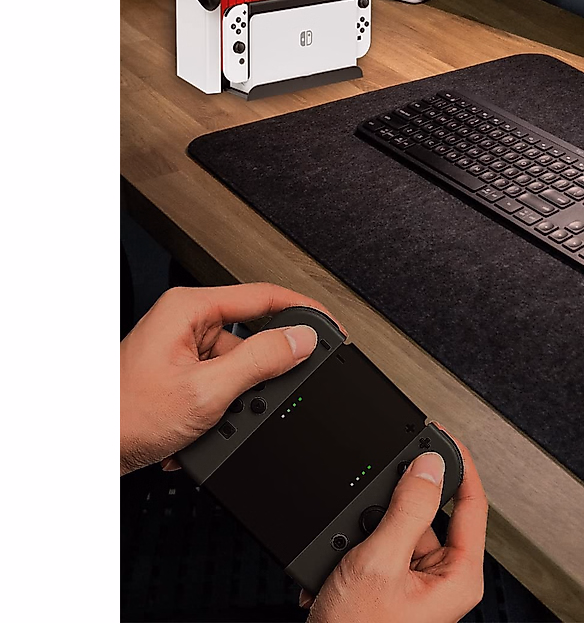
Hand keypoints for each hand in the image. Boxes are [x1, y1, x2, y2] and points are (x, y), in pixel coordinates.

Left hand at [120, 282, 335, 474]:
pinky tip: (199, 428)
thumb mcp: (207, 391)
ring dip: (232, 400)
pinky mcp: (177, 374)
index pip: (265, 296)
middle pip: (252, 336)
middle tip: (268, 394)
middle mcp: (184, 321)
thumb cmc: (122, 417)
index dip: (304, 312)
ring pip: (236, 366)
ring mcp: (180, 348)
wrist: (84, 454)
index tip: (331, 328)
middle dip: (259, 373)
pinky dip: (216, 410)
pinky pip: (217, 383)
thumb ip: (260, 360)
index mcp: (190, 308)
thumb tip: (301, 340)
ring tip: (212, 421)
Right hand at [305, 436, 487, 622]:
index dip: (459, 462)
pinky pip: (381, 551)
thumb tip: (429, 464)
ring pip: (399, 530)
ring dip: (368, 533)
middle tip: (375, 498)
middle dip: (396, 504)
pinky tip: (338, 566)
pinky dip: (357, 551)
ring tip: (347, 553)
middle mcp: (443, 581)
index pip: (472, 501)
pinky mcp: (392, 590)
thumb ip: (407, 509)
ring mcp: (417, 587)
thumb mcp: (379, 563)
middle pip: (429, 513)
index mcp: (459, 576)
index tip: (443, 433)